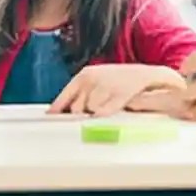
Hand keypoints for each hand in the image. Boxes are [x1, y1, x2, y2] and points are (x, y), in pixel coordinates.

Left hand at [50, 64, 182, 116]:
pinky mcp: (119, 95)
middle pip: (76, 108)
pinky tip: (107, 112)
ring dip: (95, 114)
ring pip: (89, 111)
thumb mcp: (95, 82)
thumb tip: (62, 112)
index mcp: (84, 75)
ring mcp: (105, 86)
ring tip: (106, 108)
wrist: (146, 76)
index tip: (49, 119)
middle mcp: (92, 79)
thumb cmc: (118, 81)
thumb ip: (79, 95)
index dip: (57, 109)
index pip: (64, 96)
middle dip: (80, 115)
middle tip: (90, 116)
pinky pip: (104, 112)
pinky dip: (103, 115)